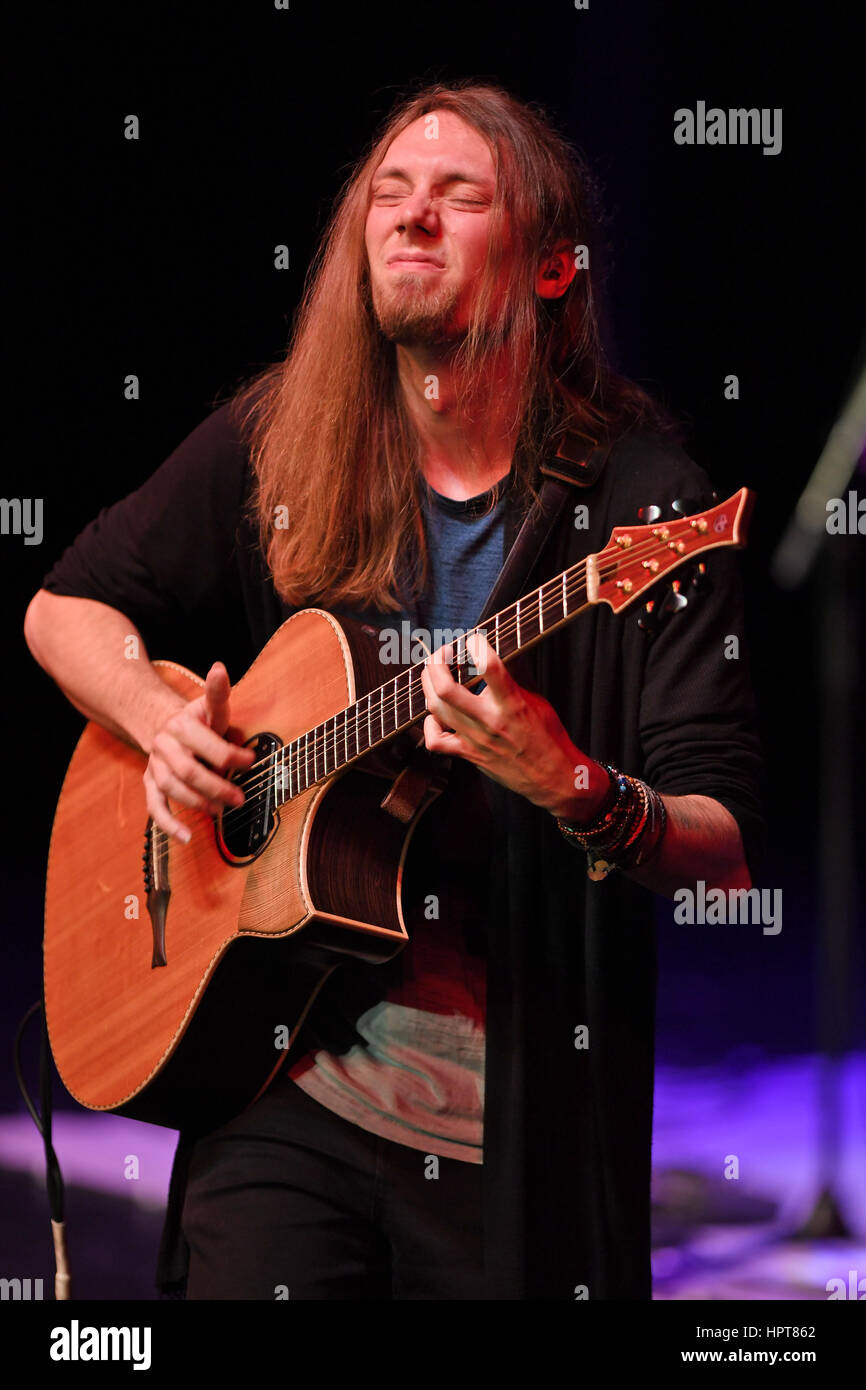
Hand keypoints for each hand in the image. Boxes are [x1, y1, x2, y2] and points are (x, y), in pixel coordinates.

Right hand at [143, 661, 255, 841]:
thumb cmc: (196, 719)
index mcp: (181, 725)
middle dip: (216, 787)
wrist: (162, 724)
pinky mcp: (151, 783)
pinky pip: (155, 807)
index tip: (251, 762)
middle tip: (239, 798)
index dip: (231, 756)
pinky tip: (185, 836)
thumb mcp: (210, 705)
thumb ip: (219, 692)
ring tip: (219, 812)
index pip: (208, 744)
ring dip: (196, 803)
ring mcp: (155, 766)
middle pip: (188, 771)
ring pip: (171, 789)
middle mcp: (164, 746)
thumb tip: (220, 668)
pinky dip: (168, 824)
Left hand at [419, 632, 605, 817]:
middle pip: (446, 689)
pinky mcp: (468, 754)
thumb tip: (499, 650)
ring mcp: (475, 740)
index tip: (473, 639)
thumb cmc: (547, 736)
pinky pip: (435, 741)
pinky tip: (436, 715)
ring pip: (436, 709)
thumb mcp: (537, 700)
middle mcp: (490, 721)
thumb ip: (515, 676)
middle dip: (437, 663)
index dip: (477, 645)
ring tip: (434, 673)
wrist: (551, 777)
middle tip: (443, 652)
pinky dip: (429, 724)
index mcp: (512, 703)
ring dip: (429, 684)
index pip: (490, 667)